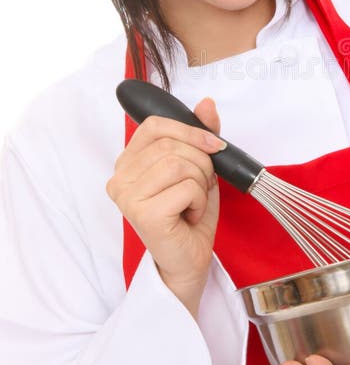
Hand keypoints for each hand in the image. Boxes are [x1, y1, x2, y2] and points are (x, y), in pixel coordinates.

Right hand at [107, 97, 224, 310]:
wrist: (189, 260)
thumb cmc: (189, 216)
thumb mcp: (198, 167)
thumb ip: (200, 135)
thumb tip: (206, 103)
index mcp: (128, 162)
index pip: (155, 125)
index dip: (190, 130)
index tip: (213, 145)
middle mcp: (120, 177)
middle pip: (171, 145)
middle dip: (201, 162)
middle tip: (201, 186)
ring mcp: (127, 196)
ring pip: (180, 164)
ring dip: (200, 183)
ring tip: (193, 202)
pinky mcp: (142, 213)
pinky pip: (186, 187)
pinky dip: (199, 201)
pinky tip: (189, 216)